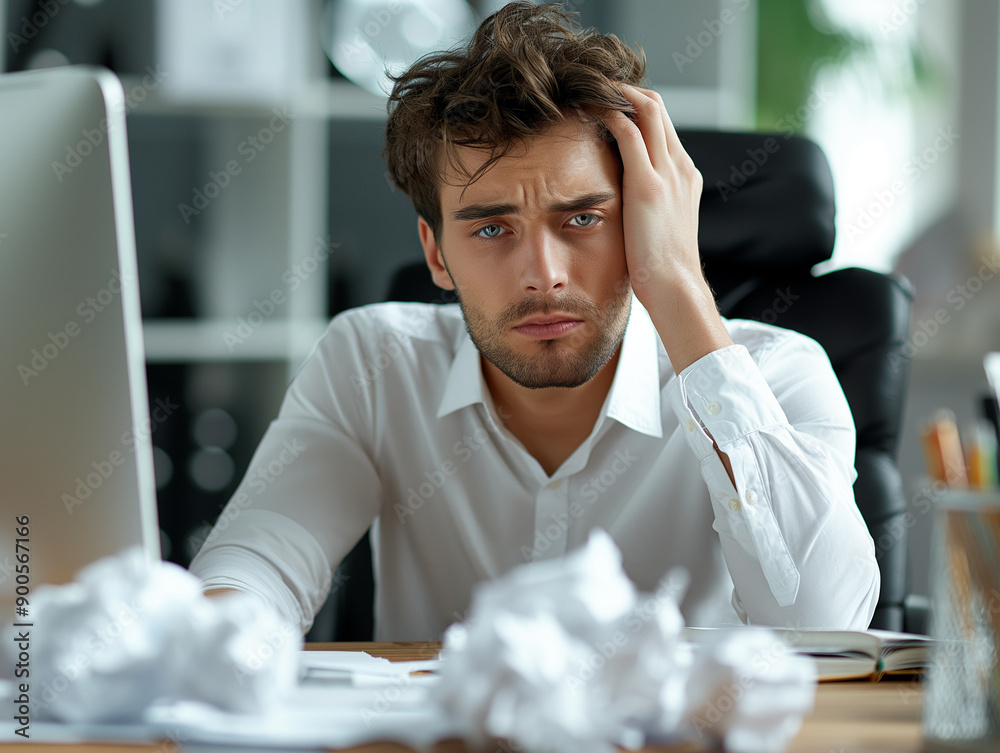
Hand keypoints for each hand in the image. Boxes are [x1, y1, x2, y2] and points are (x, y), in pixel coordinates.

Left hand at [603, 85, 733, 378]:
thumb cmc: (661, 271)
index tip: (605, 107)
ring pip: (646, 109)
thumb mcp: (656, 231)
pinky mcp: (648, 184)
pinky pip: (627, 131)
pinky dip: (608, 114)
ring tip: (585, 92)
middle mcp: (679, 167)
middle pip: (656, 107)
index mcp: (685, 178)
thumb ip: (644, 211)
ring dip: (615, 95)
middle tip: (590, 91)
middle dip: (624, 92)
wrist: (676, 289)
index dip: (635, 110)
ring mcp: (666, 173)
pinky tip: (586, 112)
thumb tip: (621, 211)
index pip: (662, 126)